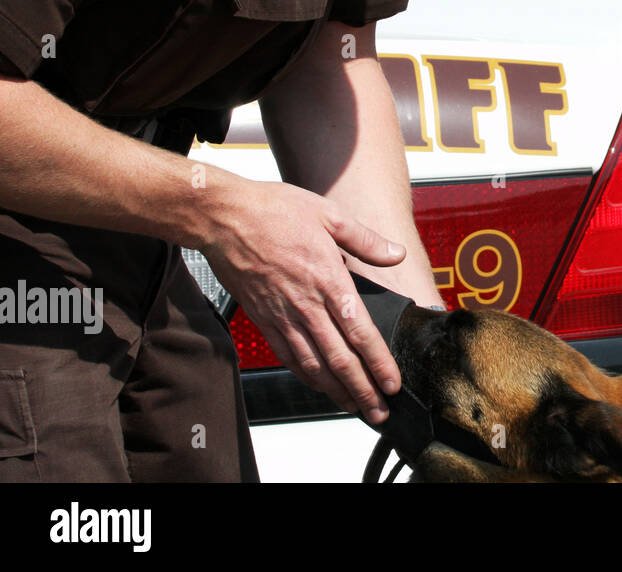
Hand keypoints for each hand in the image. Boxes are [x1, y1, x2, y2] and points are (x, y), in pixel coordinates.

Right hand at [201, 179, 405, 423]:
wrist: (223, 217)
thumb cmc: (275, 211)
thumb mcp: (330, 215)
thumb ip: (366, 240)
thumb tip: (396, 254)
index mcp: (328, 280)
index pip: (360, 333)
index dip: (378, 363)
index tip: (393, 384)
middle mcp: (306, 305)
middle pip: (339, 360)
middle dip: (362, 390)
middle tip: (380, 412)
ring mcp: (282, 316)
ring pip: (313, 365)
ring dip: (336, 391)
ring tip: (355, 408)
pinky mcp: (263, 319)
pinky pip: (287, 356)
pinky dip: (306, 376)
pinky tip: (319, 386)